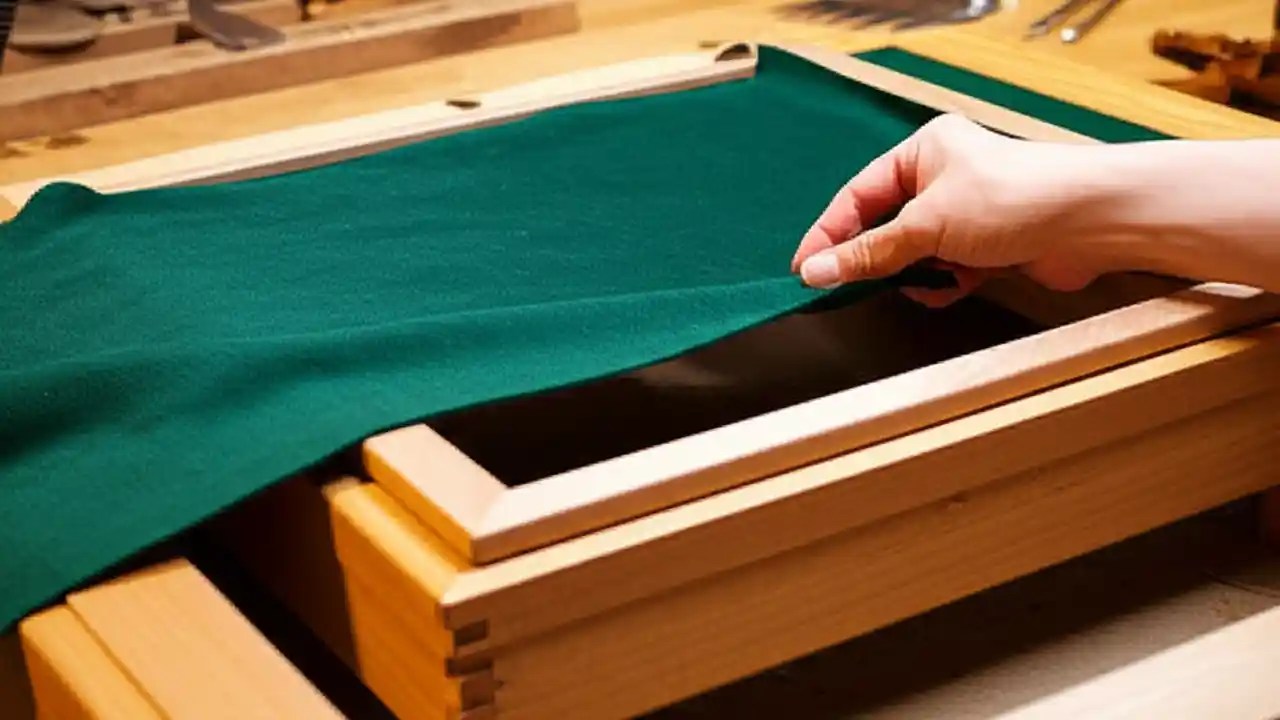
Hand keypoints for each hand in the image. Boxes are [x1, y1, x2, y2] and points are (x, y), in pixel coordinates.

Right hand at [791, 114, 1114, 306]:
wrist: (1092, 222)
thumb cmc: (1012, 200)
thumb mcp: (926, 225)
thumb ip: (868, 252)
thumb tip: (814, 272)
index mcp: (922, 153)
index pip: (858, 196)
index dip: (828, 234)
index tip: (803, 269)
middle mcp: (942, 178)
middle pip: (884, 226)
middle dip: (872, 258)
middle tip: (843, 287)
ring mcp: (966, 214)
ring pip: (914, 253)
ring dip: (913, 274)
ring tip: (920, 283)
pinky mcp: (988, 247)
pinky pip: (945, 270)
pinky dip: (942, 284)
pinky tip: (948, 289)